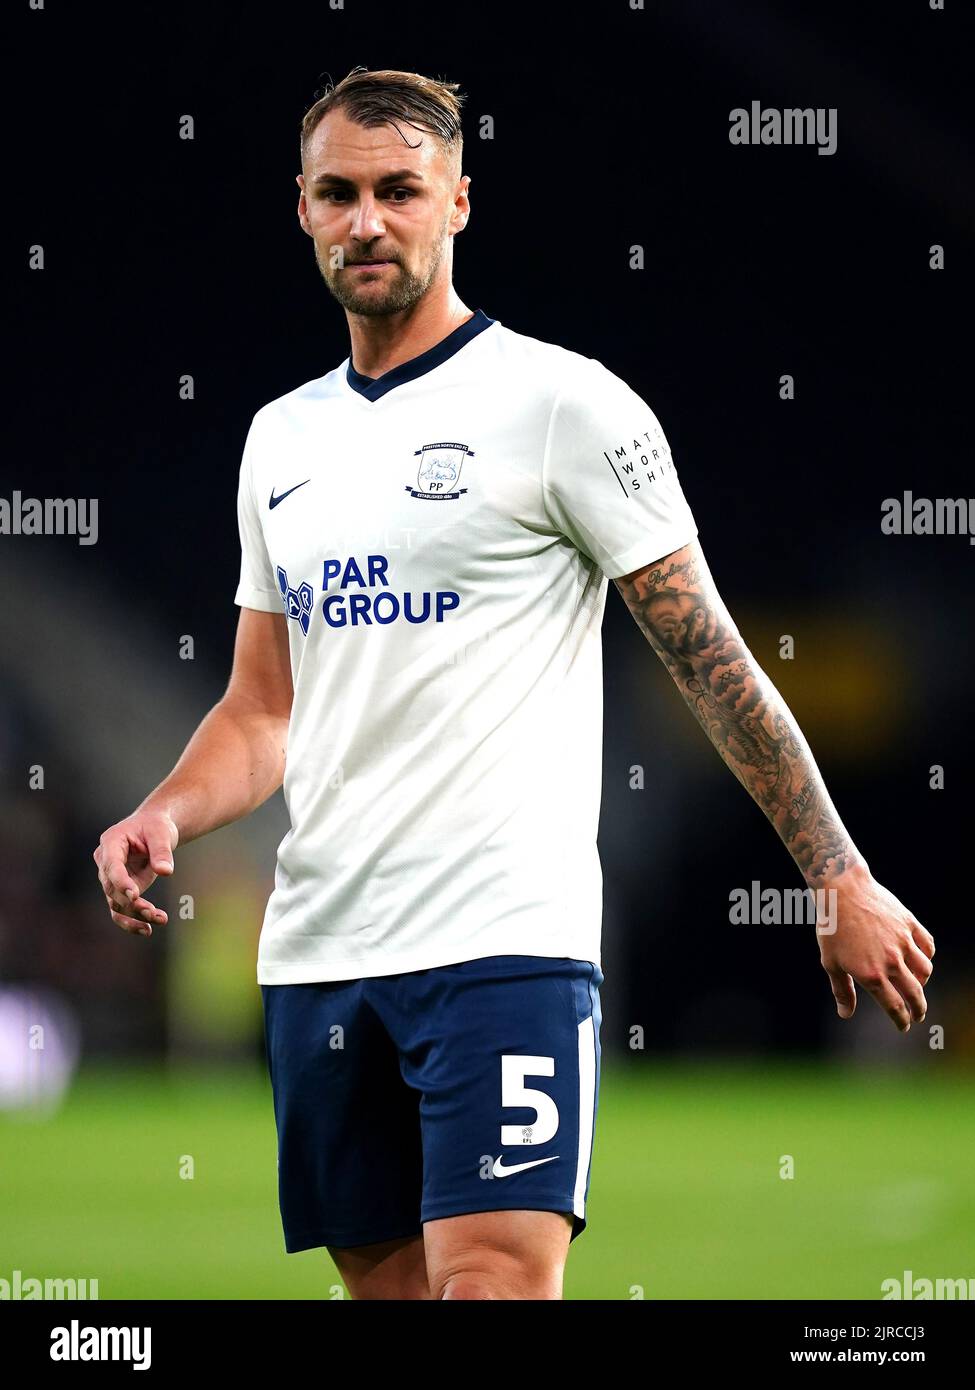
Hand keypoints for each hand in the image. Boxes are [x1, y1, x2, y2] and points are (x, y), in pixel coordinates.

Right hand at [93, 810, 178, 936]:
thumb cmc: (155, 826)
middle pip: (112, 888)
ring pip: (116, 903)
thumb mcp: (161, 833)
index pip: (111, 865)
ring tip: (160, 920)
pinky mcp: (121, 890)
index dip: (121, 881)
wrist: (154, 829)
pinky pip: (121, 909)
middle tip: (153, 913)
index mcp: (110, 842)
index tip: (134, 895)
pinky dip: (132, 921)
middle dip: (132, 903)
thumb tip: (165, 872)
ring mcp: (111, 877)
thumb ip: (162, 851)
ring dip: (135, 915)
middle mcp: (105, 861)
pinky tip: (147, 930)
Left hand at [816, 862, 933, 1031]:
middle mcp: (891, 961)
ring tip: (917, 986)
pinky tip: (921, 960)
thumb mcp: (830, 962)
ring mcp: (903, 942)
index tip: (903, 1026)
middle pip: (915, 995)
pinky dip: (927, 956)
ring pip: (925, 971)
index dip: (901, 1021)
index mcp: (871, 974)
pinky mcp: (909, 924)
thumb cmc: (831, 927)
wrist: (841, 890)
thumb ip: (841, 990)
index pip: (894, 1007)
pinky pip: (927, 946)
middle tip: (918, 1015)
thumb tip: (846, 1014)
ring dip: (923, 983)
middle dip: (918, 1010)